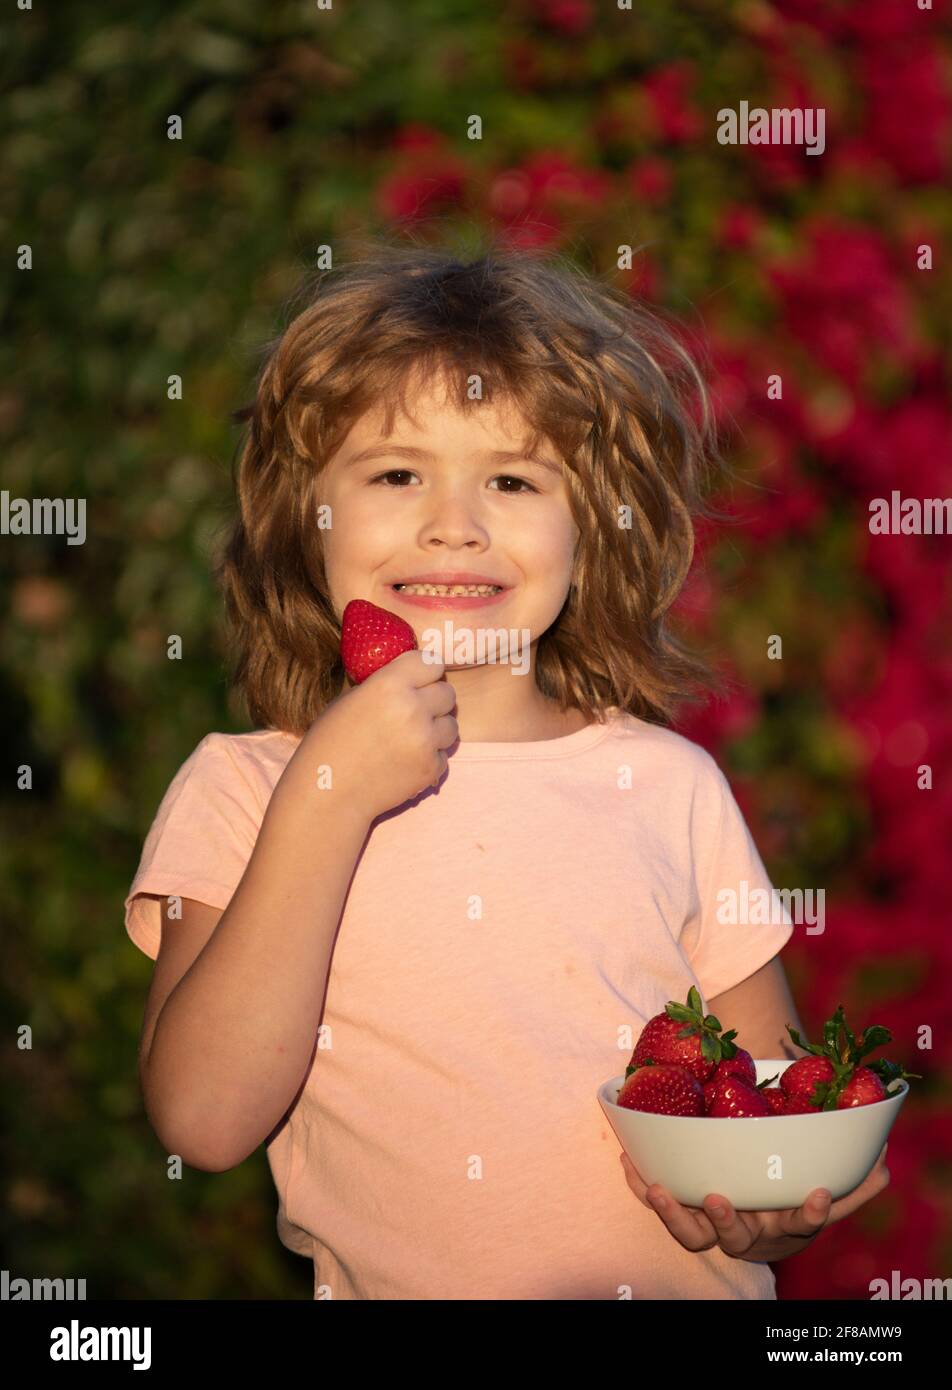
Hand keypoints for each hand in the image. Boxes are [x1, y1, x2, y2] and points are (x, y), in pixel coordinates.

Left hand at [619, 1142, 889, 1261]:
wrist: (754, 1211)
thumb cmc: (789, 1199)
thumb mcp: (820, 1195)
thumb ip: (852, 1185)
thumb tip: (884, 1162)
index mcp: (783, 1225)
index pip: (800, 1222)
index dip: (809, 1213)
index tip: (817, 1194)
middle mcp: (747, 1233)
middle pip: (736, 1238)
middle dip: (726, 1222)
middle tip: (718, 1199)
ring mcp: (711, 1228)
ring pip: (691, 1235)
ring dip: (674, 1214)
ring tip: (657, 1189)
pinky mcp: (683, 1214)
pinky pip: (659, 1205)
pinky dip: (639, 1185)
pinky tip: (629, 1158)